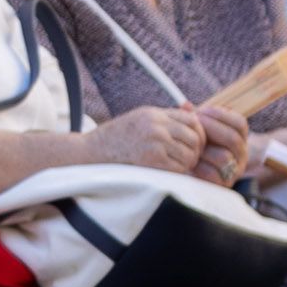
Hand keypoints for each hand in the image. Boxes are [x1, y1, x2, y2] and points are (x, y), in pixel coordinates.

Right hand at [85, 105, 212, 178]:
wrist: (88, 153)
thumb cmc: (114, 139)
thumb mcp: (139, 120)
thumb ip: (164, 119)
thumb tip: (193, 114)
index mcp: (154, 114)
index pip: (192, 120)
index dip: (198, 132)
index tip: (194, 143)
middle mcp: (156, 125)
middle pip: (195, 137)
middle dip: (196, 150)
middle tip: (189, 158)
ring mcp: (154, 141)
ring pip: (190, 153)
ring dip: (188, 162)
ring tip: (178, 166)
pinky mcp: (152, 160)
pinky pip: (179, 167)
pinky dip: (179, 172)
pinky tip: (170, 172)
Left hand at [187, 104, 252, 186]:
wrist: (194, 177)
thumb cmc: (196, 149)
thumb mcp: (199, 132)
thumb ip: (194, 119)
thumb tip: (185, 105)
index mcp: (240, 139)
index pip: (240, 124)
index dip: (222, 115)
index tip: (203, 110)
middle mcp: (242, 154)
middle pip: (233, 138)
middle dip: (211, 128)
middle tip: (194, 124)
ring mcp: (234, 170)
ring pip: (223, 157)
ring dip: (204, 149)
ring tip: (189, 144)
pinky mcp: (223, 184)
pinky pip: (213, 174)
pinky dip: (199, 166)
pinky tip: (189, 160)